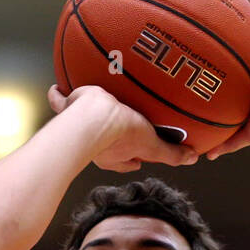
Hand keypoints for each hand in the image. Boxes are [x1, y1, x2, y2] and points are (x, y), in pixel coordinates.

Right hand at [48, 83, 198, 172]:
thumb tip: (192, 158)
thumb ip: (171, 153)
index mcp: (116, 154)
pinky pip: (62, 102)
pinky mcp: (70, 109)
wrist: (92, 119)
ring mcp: (81, 126)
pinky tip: (56, 88)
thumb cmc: (120, 133)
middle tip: (117, 127)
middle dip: (110, 136)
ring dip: (85, 116)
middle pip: (106, 143)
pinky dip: (59, 96)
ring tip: (87, 103)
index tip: (137, 160)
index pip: (127, 161)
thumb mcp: (152, 145)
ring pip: (84, 122)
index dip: (133, 160)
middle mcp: (97, 144)